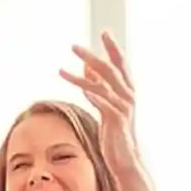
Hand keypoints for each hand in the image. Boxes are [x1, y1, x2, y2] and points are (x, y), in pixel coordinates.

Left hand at [59, 31, 137, 164]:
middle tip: (73, 46)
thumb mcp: (105, 105)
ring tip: (63, 69)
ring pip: (104, 84)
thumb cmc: (115, 133)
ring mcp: (123, 108)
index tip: (105, 32)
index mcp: (127, 91)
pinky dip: (93, 94)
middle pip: (110, 70)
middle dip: (92, 56)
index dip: (113, 48)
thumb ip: (99, 86)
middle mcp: (128, 96)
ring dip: (83, 74)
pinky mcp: (117, 120)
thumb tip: (87, 67)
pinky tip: (81, 87)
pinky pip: (104, 103)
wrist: (125, 159)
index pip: (121, 64)